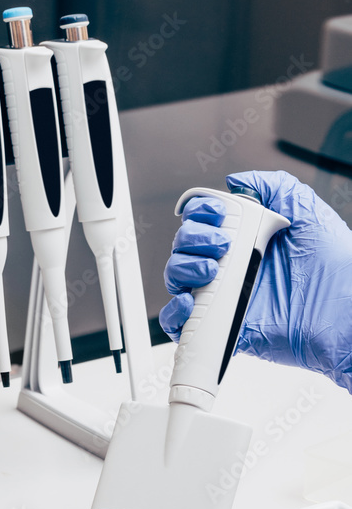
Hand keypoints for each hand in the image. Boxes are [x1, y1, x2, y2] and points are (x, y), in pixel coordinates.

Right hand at [159, 171, 351, 393]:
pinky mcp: (221, 327)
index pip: (202, 221)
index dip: (199, 214)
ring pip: (176, 279)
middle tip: (222, 245)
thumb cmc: (333, 267)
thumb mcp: (306, 211)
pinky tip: (188, 303)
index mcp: (246, 239)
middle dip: (192, 240)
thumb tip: (236, 181)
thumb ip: (273, 186)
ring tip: (210, 271)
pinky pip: (180, 323)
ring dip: (181, 269)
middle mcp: (230, 266)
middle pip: (183, 248)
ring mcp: (223, 297)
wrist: (341, 314)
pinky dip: (173, 313)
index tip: (216, 215)